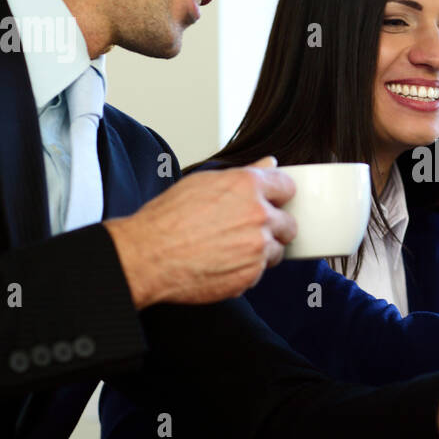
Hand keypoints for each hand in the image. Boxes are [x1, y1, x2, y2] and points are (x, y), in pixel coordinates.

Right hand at [104, 157, 296, 308]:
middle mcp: (258, 214)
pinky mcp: (251, 274)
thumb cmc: (167, 219)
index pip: (287, 187)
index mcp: (247, 186)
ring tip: (230, 250)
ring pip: (276, 250)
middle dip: (274, 228)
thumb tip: (268, 163)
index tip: (274, 203)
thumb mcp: (203, 183)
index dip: (279, 196)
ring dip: (260, 251)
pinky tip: (222, 264)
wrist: (148, 255)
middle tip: (248, 232)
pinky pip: (260, 273)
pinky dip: (245, 271)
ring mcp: (257, 246)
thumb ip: (244, 174)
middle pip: (289, 223)